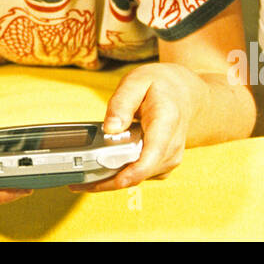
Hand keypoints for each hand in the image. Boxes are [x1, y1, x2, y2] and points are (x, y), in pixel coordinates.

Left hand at [72, 63, 196, 192]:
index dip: (135, 171)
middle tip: (80, 182)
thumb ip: (122, 103)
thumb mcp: (137, 81)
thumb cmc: (160, 85)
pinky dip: (120, 177)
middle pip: (141, 172)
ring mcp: (169, 158)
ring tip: (84, 179)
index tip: (117, 180)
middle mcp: (172, 145)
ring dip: (112, 181)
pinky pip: (139, 176)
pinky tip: (101, 173)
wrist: (183, 93)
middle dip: (111, 180)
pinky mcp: (163, 165)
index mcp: (166, 122)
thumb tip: (110, 128)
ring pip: (138, 178)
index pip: (153, 154)